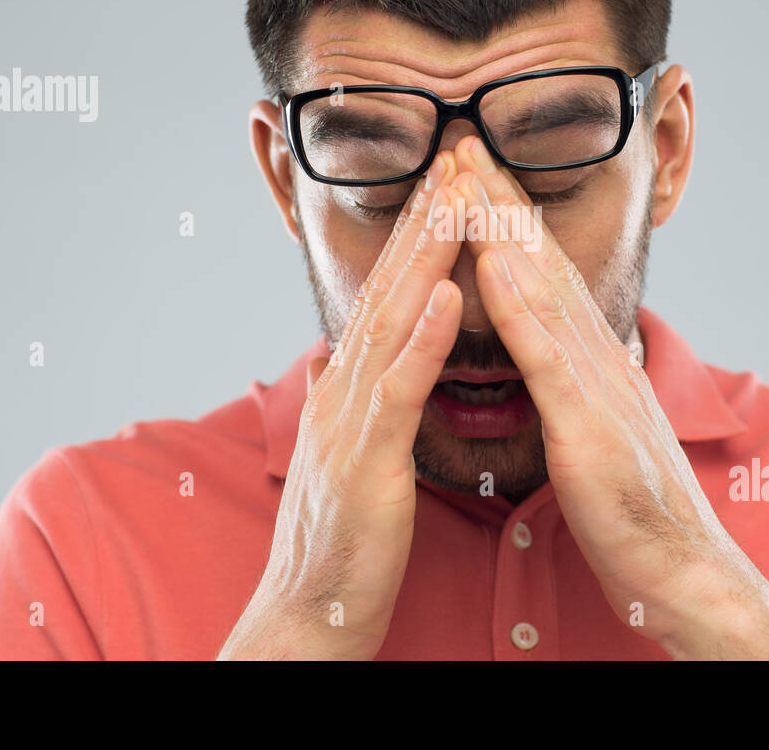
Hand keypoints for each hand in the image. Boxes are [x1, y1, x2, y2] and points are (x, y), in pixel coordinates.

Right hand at [219, 151, 462, 659]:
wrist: (309, 613)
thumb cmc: (343, 538)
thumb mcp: (348, 453)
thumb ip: (348, 400)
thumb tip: (340, 363)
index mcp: (350, 385)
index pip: (391, 292)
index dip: (421, 234)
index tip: (453, 180)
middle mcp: (344, 387)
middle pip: (391, 287)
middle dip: (426, 218)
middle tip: (457, 154)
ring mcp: (350, 419)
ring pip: (394, 320)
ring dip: (427, 253)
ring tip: (459, 196)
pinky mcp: (366, 459)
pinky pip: (399, 389)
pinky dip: (424, 337)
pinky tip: (450, 293)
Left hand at [448, 137, 768, 659]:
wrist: (681, 567)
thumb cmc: (634, 509)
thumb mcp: (598, 428)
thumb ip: (577, 382)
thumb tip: (561, 350)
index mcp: (592, 359)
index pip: (543, 274)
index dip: (508, 219)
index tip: (473, 173)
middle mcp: (598, 356)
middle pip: (543, 262)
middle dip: (500, 198)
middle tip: (463, 140)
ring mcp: (597, 384)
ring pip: (544, 289)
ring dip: (503, 226)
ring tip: (468, 173)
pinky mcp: (589, 425)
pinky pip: (547, 355)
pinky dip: (518, 303)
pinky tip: (491, 262)